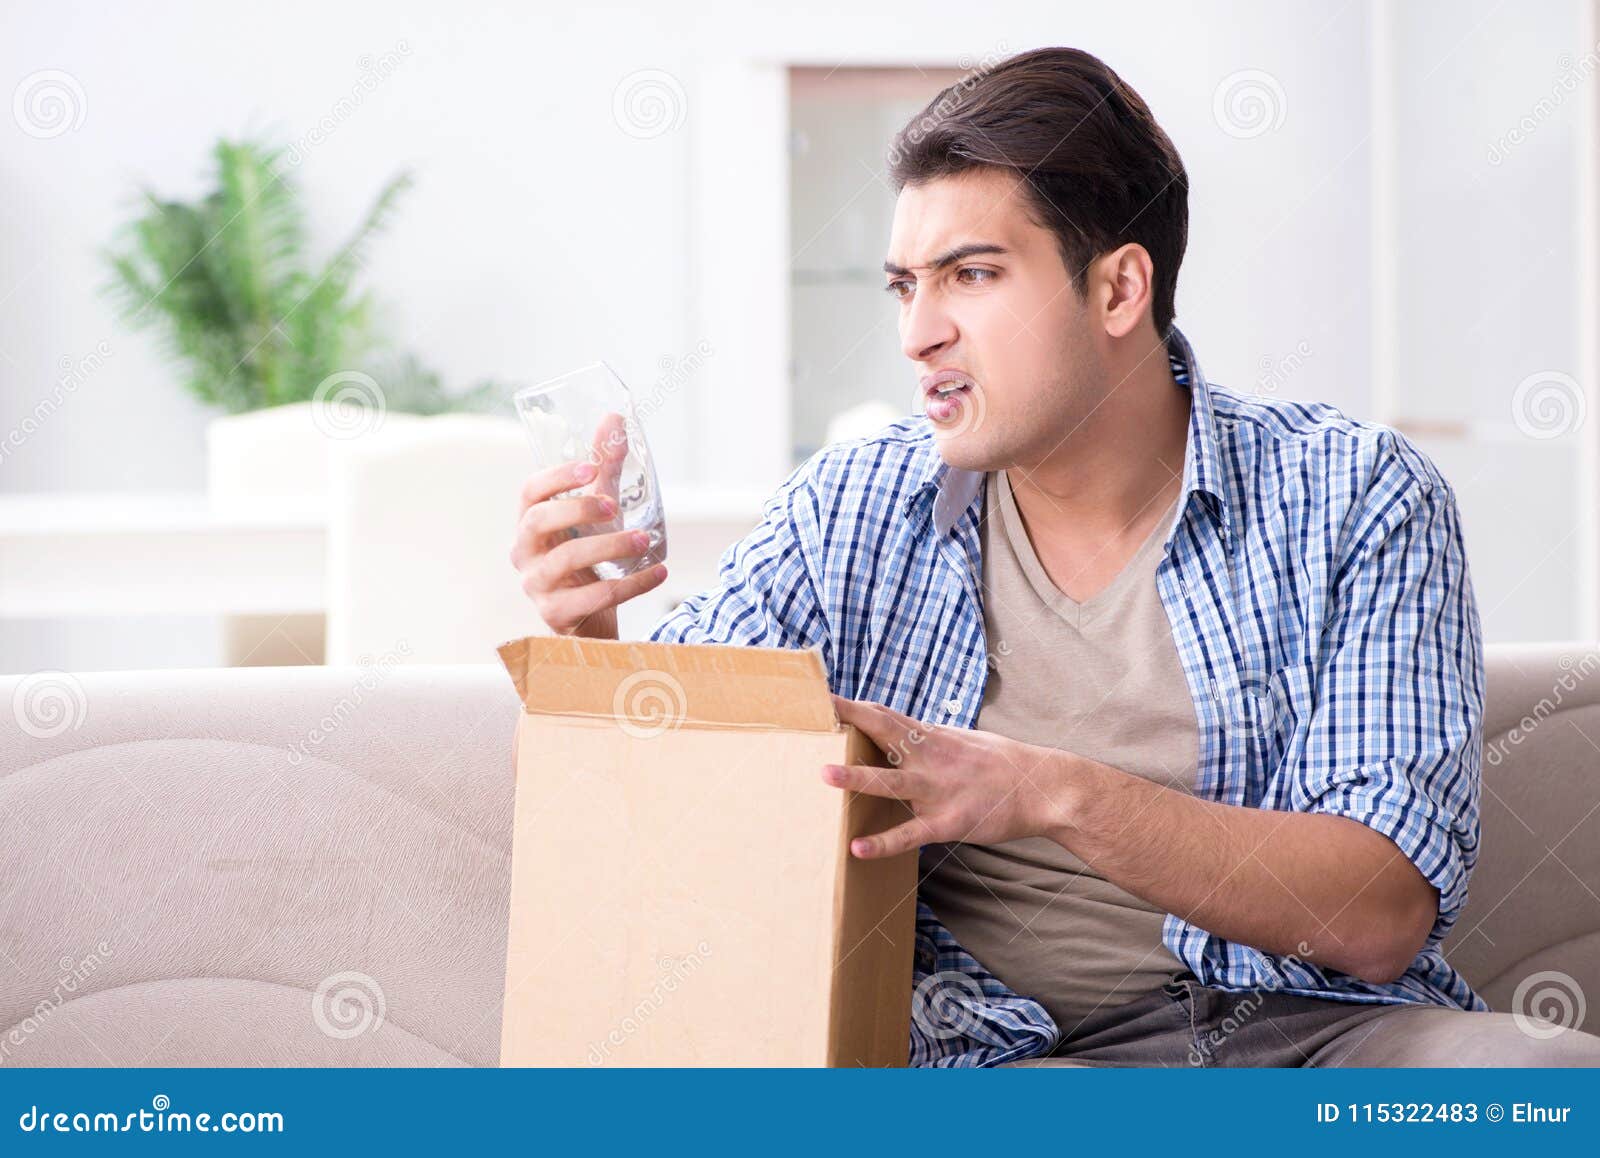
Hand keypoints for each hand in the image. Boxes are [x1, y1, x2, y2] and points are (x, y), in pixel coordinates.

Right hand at [509, 415, 667, 637]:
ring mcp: (536, 585)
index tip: (591, 468)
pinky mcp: (556, 615)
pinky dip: (630, 584)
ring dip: (609, 546)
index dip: (557, 477)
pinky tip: (658, 572)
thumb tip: (614, 418)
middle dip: (578, 508)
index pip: (530, 491)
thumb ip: (604, 470)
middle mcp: (525, 552)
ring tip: (644, 540)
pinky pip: (593, 597)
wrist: (592, 620)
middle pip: (538, 521)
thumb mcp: (597, 514)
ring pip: (565, 559)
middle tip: (614, 505)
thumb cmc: (589, 560)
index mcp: (531, 523)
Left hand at [823, 695, 1075, 857]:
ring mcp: (939, 790)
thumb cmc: (1003, 764)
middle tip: (811, 718)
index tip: (822, 698)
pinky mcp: (949, 822)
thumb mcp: (964, 741)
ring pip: (891, 782)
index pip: (886, 715)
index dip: (853, 707)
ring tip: (824, 775)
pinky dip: (884, 842)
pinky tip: (858, 848)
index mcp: (933, 738)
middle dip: (847, 725)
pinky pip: (910, 833)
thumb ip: (930, 739)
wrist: (1045, 788)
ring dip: (857, 778)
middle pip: (883, 735)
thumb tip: (902, 732)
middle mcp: (931, 758)